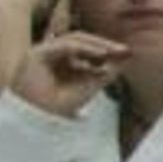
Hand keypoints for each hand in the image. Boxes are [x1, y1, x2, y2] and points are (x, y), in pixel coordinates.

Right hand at [9, 31, 129, 117]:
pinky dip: (85, 47)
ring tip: (114, 51)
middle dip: (104, 43)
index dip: (106, 48)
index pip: (85, 47)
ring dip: (96, 44)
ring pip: (73, 39)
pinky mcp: (36, 54)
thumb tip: (125, 57)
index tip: (126, 53)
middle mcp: (51, 55)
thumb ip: (105, 72)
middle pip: (81, 40)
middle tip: (124, 50)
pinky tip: (101, 54)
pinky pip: (65, 45)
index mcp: (62, 62)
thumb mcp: (89, 87)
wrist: (36, 122)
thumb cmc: (59, 108)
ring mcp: (42, 53)